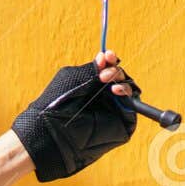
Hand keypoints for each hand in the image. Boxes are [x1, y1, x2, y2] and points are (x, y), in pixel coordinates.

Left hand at [11, 50, 141, 181]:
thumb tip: (105, 59)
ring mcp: (112, 108)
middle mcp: (102, 96)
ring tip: (109, 81)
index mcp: (89, 85)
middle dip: (115, 70)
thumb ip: (90, 69)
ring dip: (122, 80)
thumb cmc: (56, 104)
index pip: (107, 69)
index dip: (109, 61)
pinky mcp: (120, 121)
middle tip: (103, 74)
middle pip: (120, 77)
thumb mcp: (72, 79)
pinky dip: (128, 94)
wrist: (52, 130)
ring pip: (128, 89)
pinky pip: (132, 105)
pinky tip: (116, 90)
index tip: (106, 55)